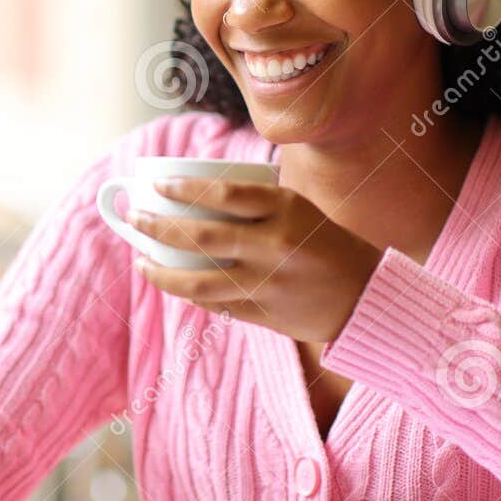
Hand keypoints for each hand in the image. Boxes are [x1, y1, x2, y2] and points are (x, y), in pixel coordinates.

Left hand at [127, 177, 382, 342]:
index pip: (224, 194)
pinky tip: (174, 284)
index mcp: (287, 209)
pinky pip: (215, 306)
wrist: (367, 297)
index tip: (158, 185)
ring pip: (198, 281)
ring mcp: (270, 284)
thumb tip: (191, 190)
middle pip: (201, 236)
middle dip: (156, 227)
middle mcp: (277, 245)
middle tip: (133, 218)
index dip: (184, 189)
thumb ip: (254, 203)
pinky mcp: (266, 316)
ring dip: (161, 273)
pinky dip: (190, 295)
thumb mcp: (298, 209)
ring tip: (141, 261)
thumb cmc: (326, 244)